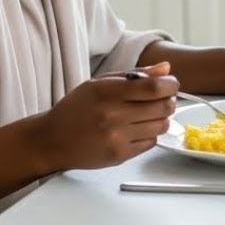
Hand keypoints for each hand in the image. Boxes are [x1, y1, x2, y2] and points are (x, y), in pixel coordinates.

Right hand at [37, 62, 178, 171]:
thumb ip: (135, 74)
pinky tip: (137, 129)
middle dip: (168, 100)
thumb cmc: (76, 109)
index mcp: (107, 92)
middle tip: (162, 98)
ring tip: (149, 114)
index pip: (153, 88)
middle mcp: (113, 116)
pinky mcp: (120, 155)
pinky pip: (151, 143)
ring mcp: (117, 138)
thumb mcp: (99, 83)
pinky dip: (150, 134)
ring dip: (161, 118)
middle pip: (162, 107)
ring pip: (161, 126)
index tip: (171, 83)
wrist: (53, 140)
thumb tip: (165, 69)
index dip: (169, 85)